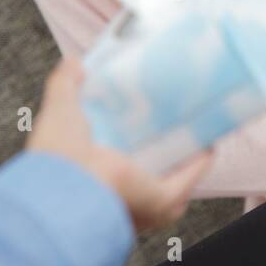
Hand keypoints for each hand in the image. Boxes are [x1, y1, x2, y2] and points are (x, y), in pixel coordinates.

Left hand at [26, 55, 212, 233]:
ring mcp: (141, 198)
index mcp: (90, 171)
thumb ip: (65, 83)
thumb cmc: (57, 156)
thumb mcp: (58, 109)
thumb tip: (74, 63)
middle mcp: (116, 191)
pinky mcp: (162, 202)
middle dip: (162, 144)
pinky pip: (187, 181)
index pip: (116, 154)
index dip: (130, 133)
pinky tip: (208, 143)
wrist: (68, 188)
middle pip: (149, 167)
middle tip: (172, 114)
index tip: (142, 110)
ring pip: (171, 176)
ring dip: (185, 155)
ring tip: (194, 125)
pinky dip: (200, 163)